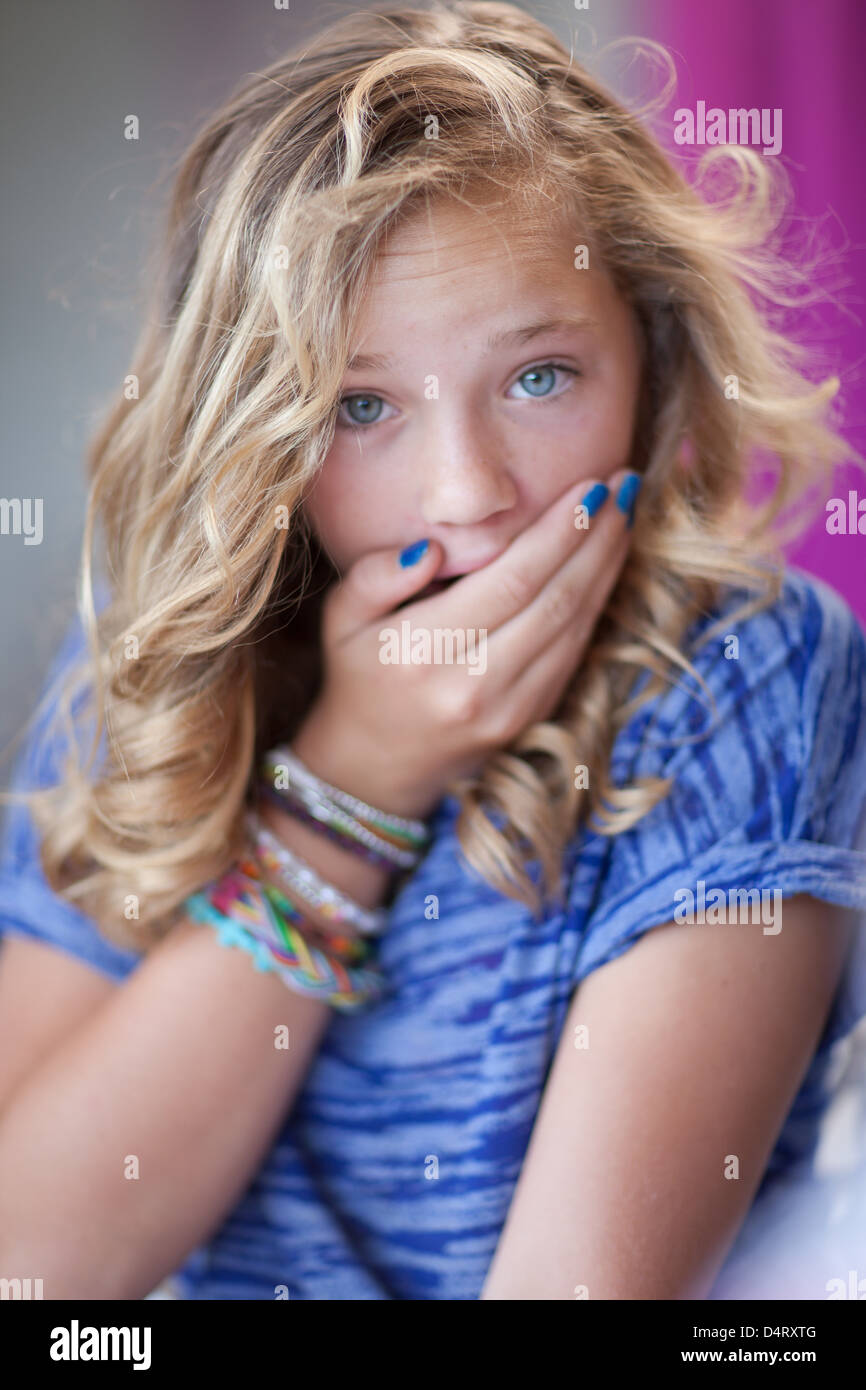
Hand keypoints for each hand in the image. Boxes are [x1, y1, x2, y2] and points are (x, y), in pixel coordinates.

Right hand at [292, 469, 638, 818]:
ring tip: (624, 518)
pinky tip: (604, 568)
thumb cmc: (358, 675)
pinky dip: (595, 607)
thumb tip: (434, 548)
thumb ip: (376, 576)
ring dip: (606, 569)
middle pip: (555, 600)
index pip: (512, 579)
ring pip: (573, 629)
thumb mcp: (341, 618)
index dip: (560, 531)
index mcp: (424, 651)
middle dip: (597, 539)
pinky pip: (572, 656)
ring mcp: (507, 710)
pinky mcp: (529, 722)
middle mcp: (472, 686)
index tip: (592, 487)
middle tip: (625, 487)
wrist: (372, 768)